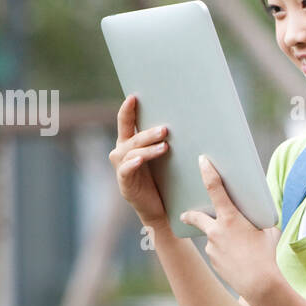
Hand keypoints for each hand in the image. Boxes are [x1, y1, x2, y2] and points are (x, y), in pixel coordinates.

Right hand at [109, 95, 168, 226]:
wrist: (159, 209)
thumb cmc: (162, 180)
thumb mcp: (162, 157)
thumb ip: (163, 141)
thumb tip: (184, 121)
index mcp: (129, 144)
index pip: (125, 123)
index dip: (128, 110)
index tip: (134, 97)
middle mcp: (121, 153)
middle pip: (133, 137)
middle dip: (148, 132)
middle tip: (165, 129)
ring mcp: (122, 168)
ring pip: (132, 152)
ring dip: (147, 147)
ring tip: (164, 145)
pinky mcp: (125, 183)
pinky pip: (127, 170)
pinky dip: (133, 163)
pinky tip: (140, 159)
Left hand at [180, 155, 282, 304]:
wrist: (260, 284)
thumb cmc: (268, 255)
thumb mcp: (268, 230)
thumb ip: (258, 219)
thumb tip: (256, 213)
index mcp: (231, 218)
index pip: (215, 188)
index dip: (207, 172)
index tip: (202, 161)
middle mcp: (216, 231)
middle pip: (196, 216)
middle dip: (190, 214)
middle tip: (186, 213)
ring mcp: (212, 247)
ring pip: (211, 237)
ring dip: (217, 237)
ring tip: (237, 246)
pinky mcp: (214, 261)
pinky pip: (217, 252)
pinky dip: (224, 252)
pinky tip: (237, 259)